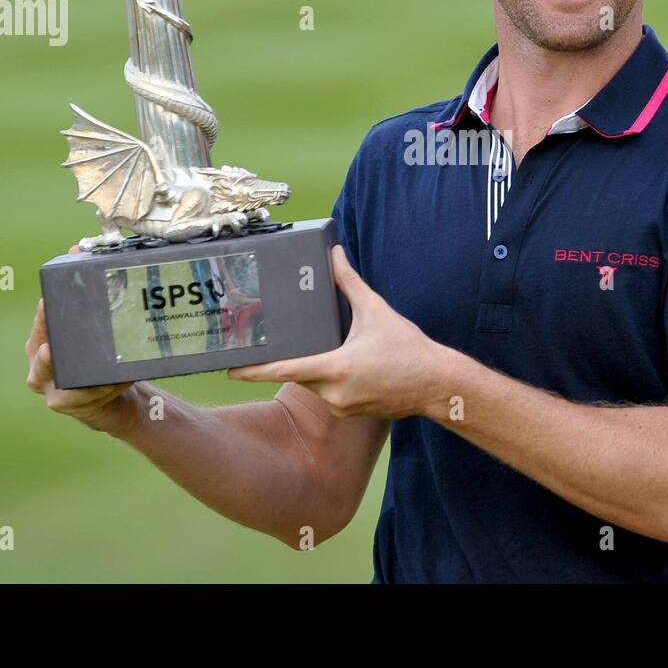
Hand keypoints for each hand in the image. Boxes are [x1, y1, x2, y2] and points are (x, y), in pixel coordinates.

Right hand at [24, 244, 137, 436]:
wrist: (109, 396)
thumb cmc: (95, 352)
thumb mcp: (89, 324)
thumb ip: (83, 291)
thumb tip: (78, 248)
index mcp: (42, 339)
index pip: (41, 323)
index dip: (42, 314)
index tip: (46, 301)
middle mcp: (41, 366)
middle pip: (38, 359)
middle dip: (44, 355)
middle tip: (47, 349)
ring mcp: (54, 389)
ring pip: (63, 384)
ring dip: (83, 379)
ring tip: (95, 373)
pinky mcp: (71, 405)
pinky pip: (86, 398)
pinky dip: (105, 388)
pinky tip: (120, 380)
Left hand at [227, 244, 453, 419]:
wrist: (436, 384)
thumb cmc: (408, 349)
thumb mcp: (376, 310)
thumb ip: (350, 282)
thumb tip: (335, 254)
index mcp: (335, 368)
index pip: (284, 370)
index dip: (254, 370)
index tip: (230, 369)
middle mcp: (334, 393)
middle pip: (297, 376)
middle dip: (289, 361)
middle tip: (274, 346)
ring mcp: (343, 407)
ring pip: (314, 386)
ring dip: (313, 369)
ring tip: (327, 350)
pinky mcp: (352, 413)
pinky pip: (330, 395)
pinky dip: (330, 380)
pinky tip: (345, 366)